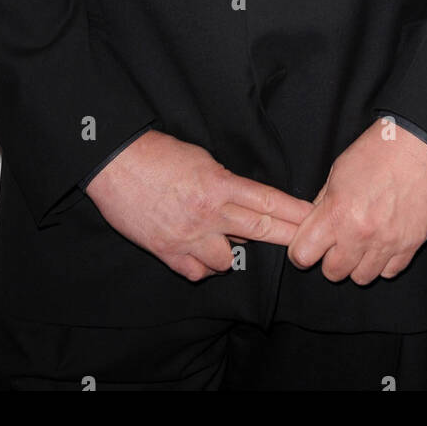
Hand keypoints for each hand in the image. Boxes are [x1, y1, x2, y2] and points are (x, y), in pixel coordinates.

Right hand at [85, 129, 313, 281]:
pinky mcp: (166, 252)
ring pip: (228, 261)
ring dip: (232, 252)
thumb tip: (244, 200)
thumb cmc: (156, 153)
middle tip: (308, 243)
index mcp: (217, 185)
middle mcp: (206, 214)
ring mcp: (186, 237)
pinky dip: (203, 265)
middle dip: (287, 237)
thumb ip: (225, 182)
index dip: (293, 211)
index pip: (266, 201)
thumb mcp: (200, 158)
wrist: (113, 164)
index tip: (313, 217)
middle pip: (259, 231)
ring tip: (224, 236)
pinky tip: (201, 252)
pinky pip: (197, 272)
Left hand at [287, 121, 426, 284]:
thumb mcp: (337, 171)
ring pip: (362, 278)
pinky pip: (390, 272)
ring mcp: (388, 242)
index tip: (306, 247)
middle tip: (336, 243)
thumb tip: (313, 225)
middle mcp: (361, 233)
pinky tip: (382, 243)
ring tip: (361, 243)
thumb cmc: (377, 151)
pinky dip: (383, 262)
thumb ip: (323, 203)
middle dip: (330, 260)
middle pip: (333, 273)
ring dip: (357, 263)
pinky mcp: (412, 245)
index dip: (300, 252)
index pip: (303, 254)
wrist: (419, 146)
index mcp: (337, 212)